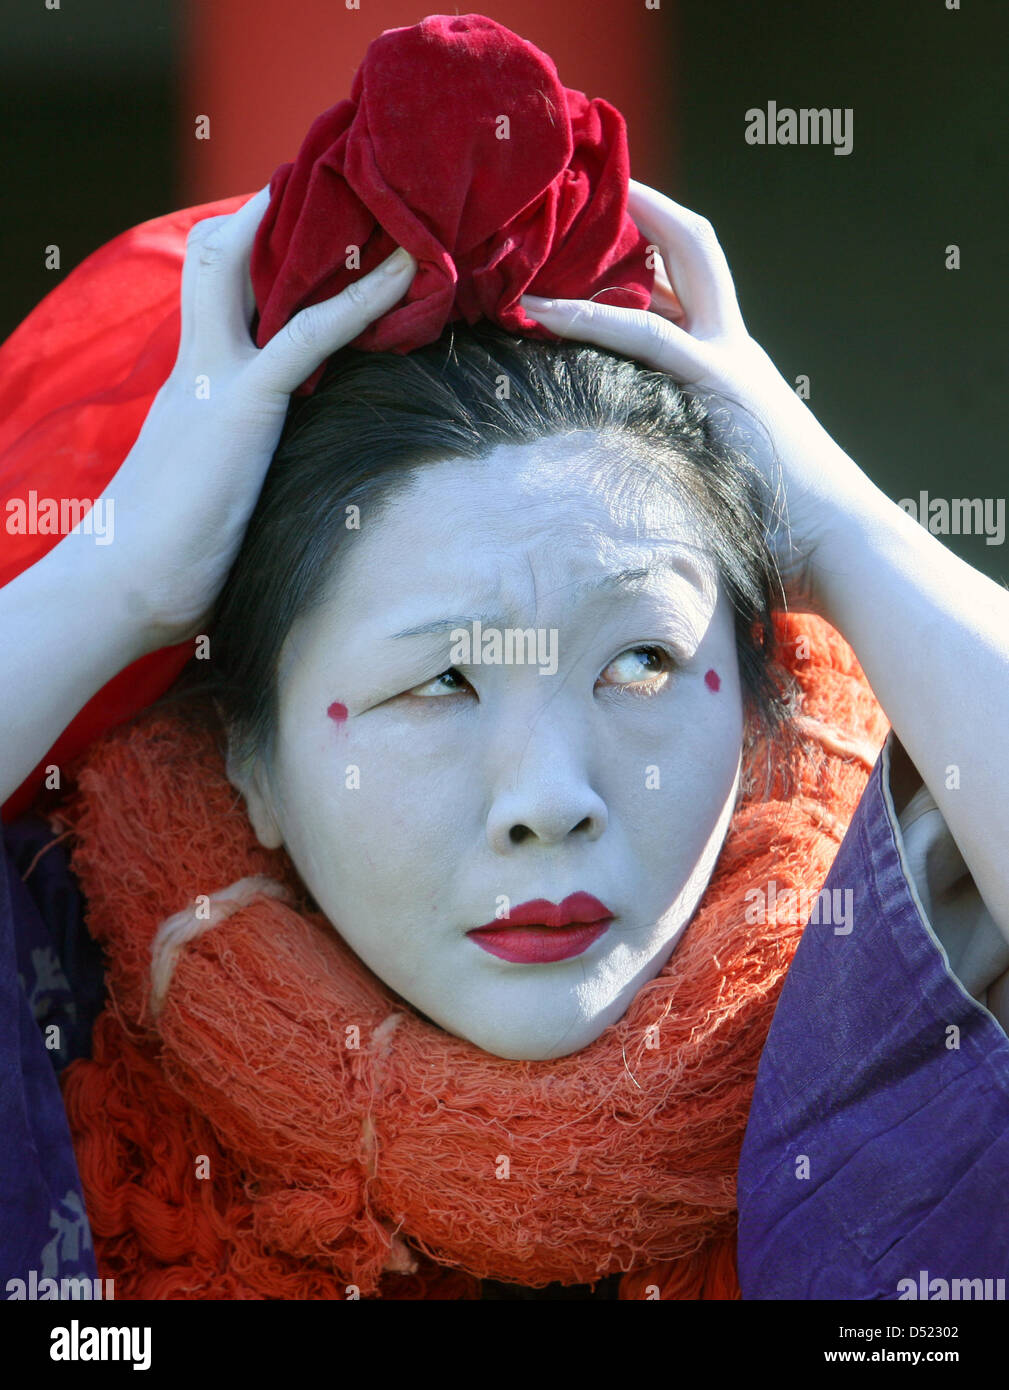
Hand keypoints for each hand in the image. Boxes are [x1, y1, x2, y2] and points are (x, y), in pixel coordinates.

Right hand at [104, 186, 416, 646]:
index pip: (214, 296)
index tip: (298, 238)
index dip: (250, 257)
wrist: (123, 587)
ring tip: (377, 198)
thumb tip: (272, 506)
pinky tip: (408, 270)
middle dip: (267, 218)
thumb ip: (236, 478)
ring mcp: (217, 378)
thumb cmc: (166, 564)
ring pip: (251, 268)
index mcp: (191, 388)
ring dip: (314, 231)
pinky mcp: (244, 401)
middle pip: (217, 259)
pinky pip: (312, 331)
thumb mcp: (210, 500)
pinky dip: (363, 295)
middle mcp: (200, 367)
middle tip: (334, 191)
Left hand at [520, 179, 875, 614]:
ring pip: (669, 276)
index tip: (614, 226)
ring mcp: (726, 362)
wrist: (839, 542)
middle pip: (697, 248)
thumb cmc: (782, 524)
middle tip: (600, 179)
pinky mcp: (714, 386)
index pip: (693, 285)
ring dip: (606, 250)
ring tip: (544, 227)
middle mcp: (731, 349)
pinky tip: (540, 310)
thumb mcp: (723, 465)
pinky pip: (642, 336)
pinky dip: (589, 318)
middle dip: (650, 206)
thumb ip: (684, 445)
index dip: (658, 246)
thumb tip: (628, 467)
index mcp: (735, 363)